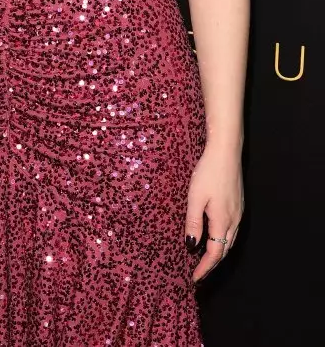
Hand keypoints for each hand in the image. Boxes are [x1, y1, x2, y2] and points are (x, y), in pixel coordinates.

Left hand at [185, 143, 243, 281]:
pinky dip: (222, 241)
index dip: (204, 267)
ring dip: (218, 253)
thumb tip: (191, 245)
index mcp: (222, 221)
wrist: (226, 152)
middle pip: (224, 250)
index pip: (214, 253)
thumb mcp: (195, 197)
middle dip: (212, 264)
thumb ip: (193, 222)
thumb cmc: (208, 172)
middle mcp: (234, 221)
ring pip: (229, 241)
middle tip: (199, 273)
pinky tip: (214, 237)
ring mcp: (238, 213)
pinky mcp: (238, 205)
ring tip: (205, 260)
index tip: (195, 279)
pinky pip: (231, 231)